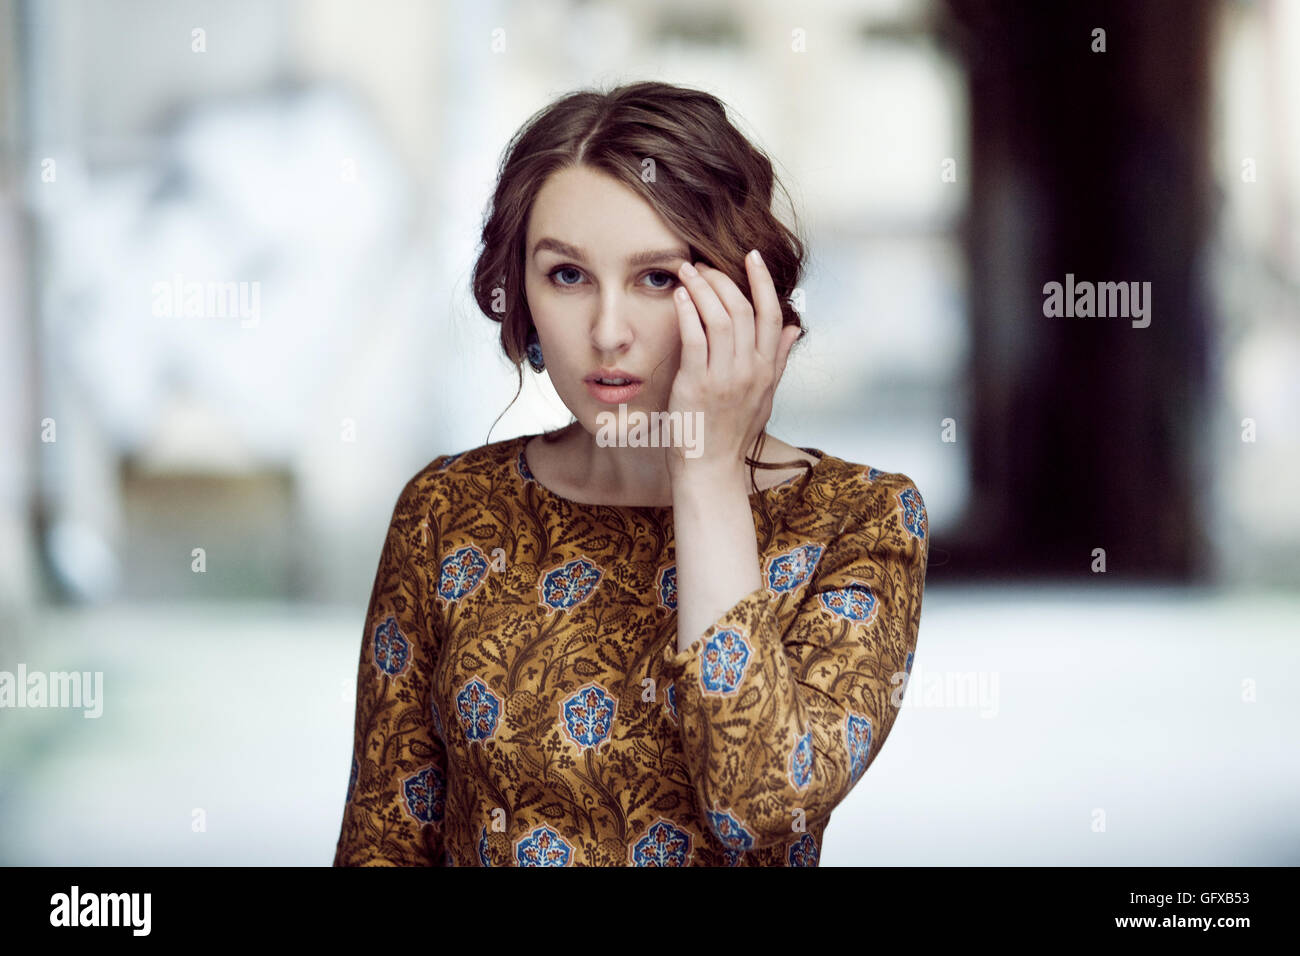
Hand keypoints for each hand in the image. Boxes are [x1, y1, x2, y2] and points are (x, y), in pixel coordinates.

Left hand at [664, 250, 800, 478]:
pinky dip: (689, 313)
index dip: (763, 282)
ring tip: (689, 271)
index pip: (772, 315)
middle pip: (745, 310)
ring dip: (704, 289)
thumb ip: (779, 360)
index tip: (752, 257)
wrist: (711, 469)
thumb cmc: (732, 434)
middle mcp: (750, 371)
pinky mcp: (698, 385)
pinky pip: (695, 339)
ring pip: (721, 319)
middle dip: (725, 280)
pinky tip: (681, 296)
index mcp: (767, 371)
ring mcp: (725, 378)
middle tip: (704, 264)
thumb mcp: (765, 397)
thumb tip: (794, 328)